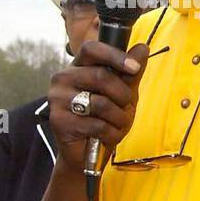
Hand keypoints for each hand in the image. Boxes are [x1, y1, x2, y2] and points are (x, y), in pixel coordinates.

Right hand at [46, 40, 149, 172]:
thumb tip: (142, 47)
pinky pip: (96, 124)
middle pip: (100, 76)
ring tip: (116, 123)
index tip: (135, 67)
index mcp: (78, 67)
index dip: (114, 55)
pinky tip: (106, 135)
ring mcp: (57, 99)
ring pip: (100, 103)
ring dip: (119, 117)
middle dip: (123, 94)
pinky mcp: (58, 120)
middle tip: (126, 105)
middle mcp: (63, 79)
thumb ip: (131, 73)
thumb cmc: (106, 119)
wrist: (89, 152)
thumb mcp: (124, 94)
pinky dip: (111, 132)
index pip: (91, 49)